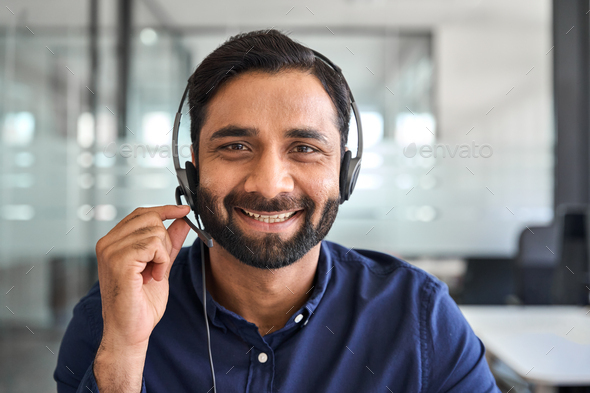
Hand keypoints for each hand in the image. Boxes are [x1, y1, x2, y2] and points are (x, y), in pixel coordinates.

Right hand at [95, 205, 190, 350]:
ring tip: (153, 274)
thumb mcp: (160, 265)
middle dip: (165, 240)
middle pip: (150, 217)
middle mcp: (107, 243)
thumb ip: (169, 242)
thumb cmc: (141, 303)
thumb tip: (182, 220)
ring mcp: (111, 251)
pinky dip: (162, 261)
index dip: (165, 210)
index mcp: (112, 242)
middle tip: (160, 264)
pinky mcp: (119, 261)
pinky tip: (153, 277)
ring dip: (164, 255)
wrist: (130, 331)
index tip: (184, 210)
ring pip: (155, 230)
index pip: (141, 213)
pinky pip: (154, 245)